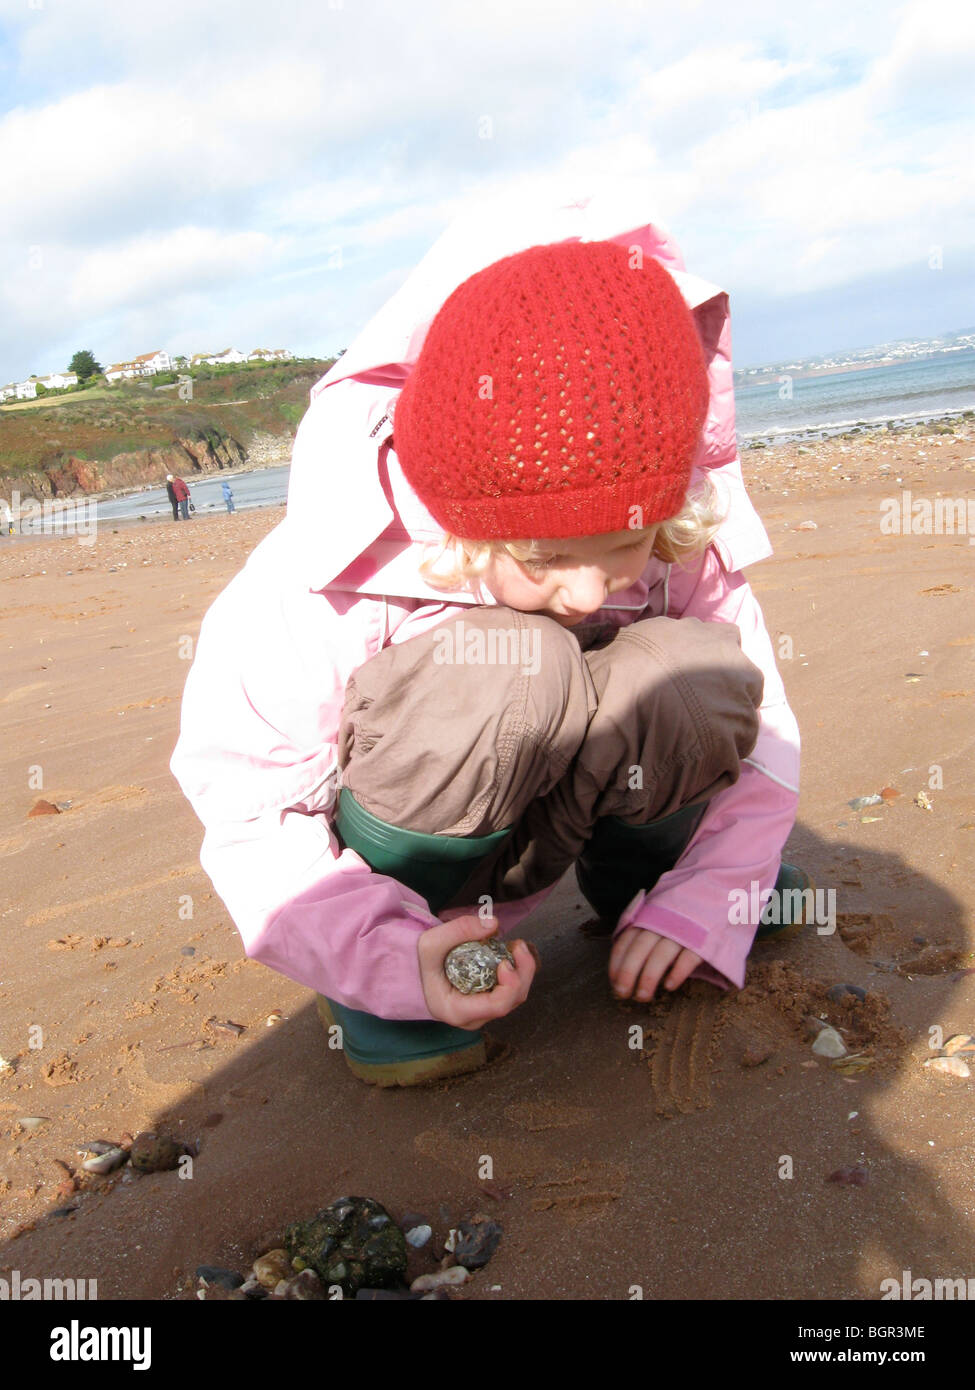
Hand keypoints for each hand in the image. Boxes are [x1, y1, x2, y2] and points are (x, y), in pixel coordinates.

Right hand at [418, 913, 537, 1029]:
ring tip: (515, 945)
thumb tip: (494, 924)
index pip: (498, 1006)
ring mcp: (480, 1010)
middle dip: (523, 972)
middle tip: (518, 944)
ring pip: (514, 996)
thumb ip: (460, 930)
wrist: (406, 973)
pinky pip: (508, 990)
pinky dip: (515, 971)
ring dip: (522, 970)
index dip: (511, 983)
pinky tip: (510, 952)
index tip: (506, 960)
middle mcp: (473, 1016)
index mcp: (458, 1011)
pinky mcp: (484, 999)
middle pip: (512, 1000)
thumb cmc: (415, 963)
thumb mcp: (430, 943)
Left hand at [608, 926, 702, 1001]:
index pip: (626, 941)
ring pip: (661, 954)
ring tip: (643, 996)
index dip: (617, 963)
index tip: (614, 983)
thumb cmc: (682, 919)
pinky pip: (688, 958)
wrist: (719, 901)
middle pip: (640, 948)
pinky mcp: (704, 940)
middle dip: (628, 972)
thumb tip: (622, 968)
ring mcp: (684, 930)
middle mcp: (663, 922)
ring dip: (649, 976)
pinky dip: (677, 972)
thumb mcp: (658, 920)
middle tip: (622, 994)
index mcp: (648, 917)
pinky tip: (669, 986)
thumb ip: (641, 936)